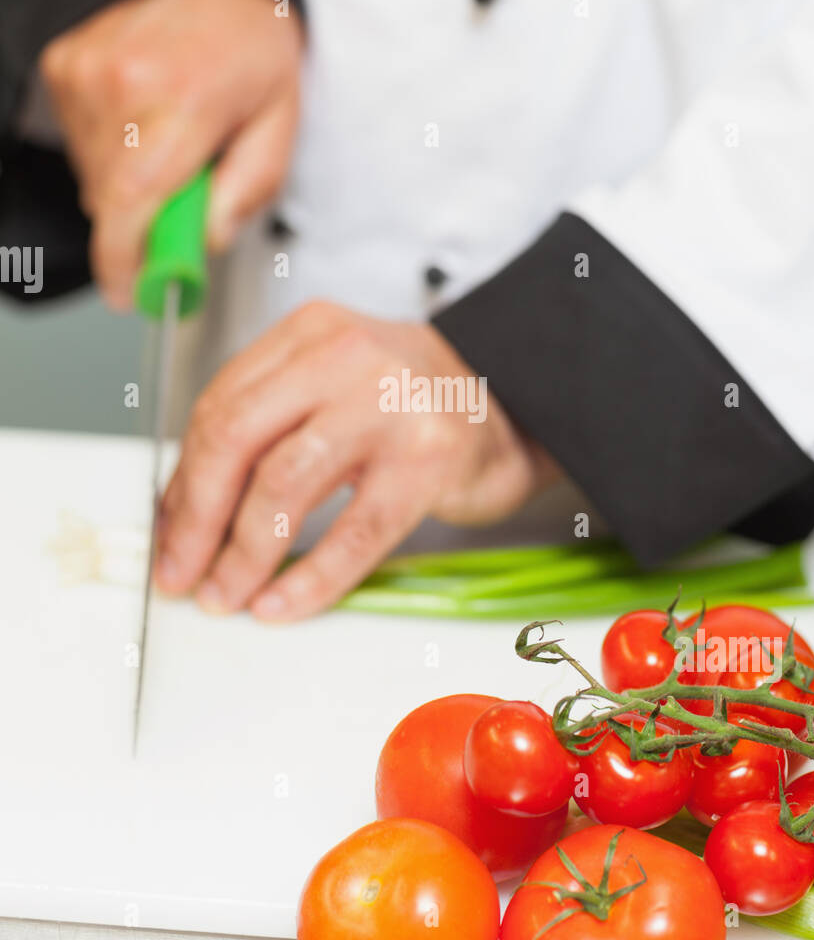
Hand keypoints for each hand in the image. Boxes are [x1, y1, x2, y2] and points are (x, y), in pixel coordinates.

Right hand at [39, 0, 301, 308]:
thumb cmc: (252, 39)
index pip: (132, 205)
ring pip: (94, 176)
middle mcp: (122, 83)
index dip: (124, 263)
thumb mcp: (282, 118)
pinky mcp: (63, 63)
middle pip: (112, 200)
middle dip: (146, 223)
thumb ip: (250, 188)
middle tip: (186, 204)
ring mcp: (84, 71)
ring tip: (172, 144)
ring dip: (131, 185)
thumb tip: (208, 239)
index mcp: (182, 99)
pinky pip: (79, 141)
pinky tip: (145, 120)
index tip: (131, 293)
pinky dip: (111, 150)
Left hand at [155, 302, 556, 620]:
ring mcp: (391, 404)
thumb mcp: (333, 390)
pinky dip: (310, 577)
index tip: (170, 536)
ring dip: (244, 554)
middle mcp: (346, 357)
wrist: (517, 407)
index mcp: (310, 335)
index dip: (183, 482)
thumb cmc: (413, 408)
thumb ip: (268, 429)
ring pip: (286, 484)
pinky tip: (284, 604)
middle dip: (197, 517)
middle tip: (182, 573)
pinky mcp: (429, 459)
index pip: (221, 406)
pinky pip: (355, 532)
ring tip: (228, 595)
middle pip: (238, 438)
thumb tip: (187, 513)